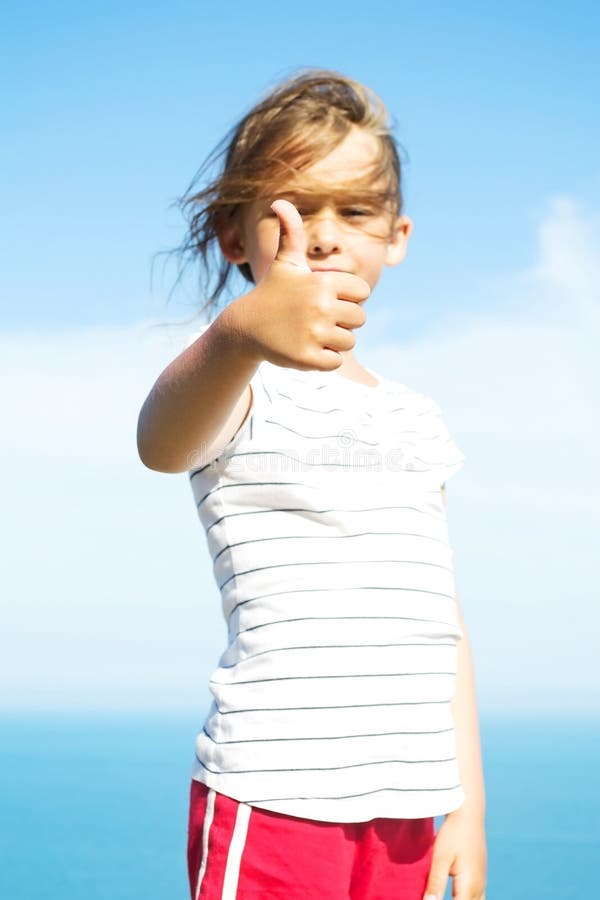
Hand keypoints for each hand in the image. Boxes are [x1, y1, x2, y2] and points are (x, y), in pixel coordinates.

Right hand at [230, 199, 369, 370]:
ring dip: (334, 341)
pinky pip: (336, 361)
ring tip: (311, 333)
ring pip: (349, 341)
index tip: (325, 299)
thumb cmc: (272, 292)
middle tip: (316, 319)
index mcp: (322, 282)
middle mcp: (320, 307)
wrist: (245, 327)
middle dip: (343, 321)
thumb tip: (279, 201)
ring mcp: (314, 334)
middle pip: (359, 319)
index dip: (347, 297)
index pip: (362, 293)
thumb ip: (291, 233)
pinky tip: (307, 348)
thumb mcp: (285, 263)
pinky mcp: (308, 358)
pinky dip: (325, 359)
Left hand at [423, 809, 486, 899]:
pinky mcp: (479, 877)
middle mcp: (479, 888)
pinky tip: (455, 896)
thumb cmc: (453, 834)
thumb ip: (435, 884)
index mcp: (469, 887)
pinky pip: (476, 898)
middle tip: (434, 897)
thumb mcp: (440, 858)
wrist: (468, 814)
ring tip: (441, 895)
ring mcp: (481, 883)